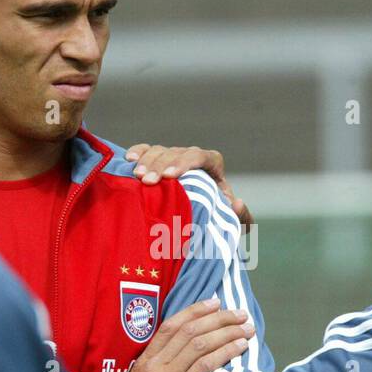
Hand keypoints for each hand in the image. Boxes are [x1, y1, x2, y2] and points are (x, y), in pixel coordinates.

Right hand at [125, 144, 251, 228]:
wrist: (200, 216)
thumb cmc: (217, 217)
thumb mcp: (233, 221)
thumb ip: (242, 216)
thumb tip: (236, 203)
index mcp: (212, 164)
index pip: (200, 156)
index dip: (184, 163)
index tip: (170, 177)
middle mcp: (191, 156)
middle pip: (175, 153)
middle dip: (160, 166)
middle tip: (148, 182)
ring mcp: (173, 156)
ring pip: (159, 151)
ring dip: (146, 162)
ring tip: (137, 177)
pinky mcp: (157, 159)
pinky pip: (146, 150)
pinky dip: (138, 153)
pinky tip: (128, 160)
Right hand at [125, 298, 253, 371]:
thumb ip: (161, 363)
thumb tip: (190, 344)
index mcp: (146, 359)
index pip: (171, 326)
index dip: (195, 310)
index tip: (215, 301)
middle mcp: (156, 365)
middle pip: (190, 331)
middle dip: (218, 319)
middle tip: (240, 313)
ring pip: (200, 345)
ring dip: (227, 333)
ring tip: (246, 328)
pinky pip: (206, 366)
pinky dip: (225, 352)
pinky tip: (240, 346)